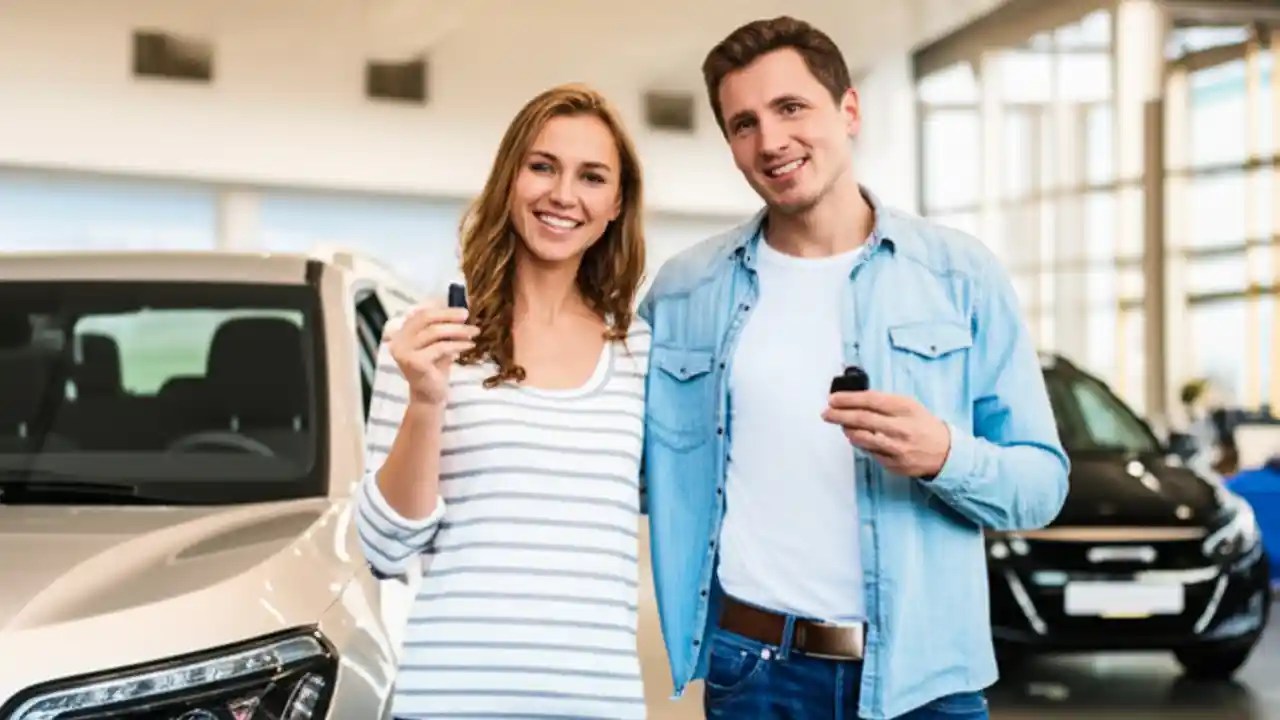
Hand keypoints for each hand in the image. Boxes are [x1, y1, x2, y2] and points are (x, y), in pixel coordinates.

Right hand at [385, 300, 478, 406]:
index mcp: (402, 333)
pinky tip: (469, 345)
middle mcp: (398, 340)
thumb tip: (460, 310)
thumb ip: (443, 328)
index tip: (462, 311)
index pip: (422, 314)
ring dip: (458, 330)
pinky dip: (458, 344)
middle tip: (468, 317)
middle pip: (426, 318)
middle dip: (449, 316)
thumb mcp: (438, 344)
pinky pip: (441, 347)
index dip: (443, 310)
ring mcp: (404, 352)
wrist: (429, 396)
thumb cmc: (434, 369)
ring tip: (474, 332)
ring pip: (435, 332)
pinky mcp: (415, 362)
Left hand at [821, 391, 950, 477]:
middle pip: (862, 419)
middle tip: (826, 413)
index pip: (870, 401)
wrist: (945, 452)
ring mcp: (898, 448)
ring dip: (847, 430)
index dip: (848, 399)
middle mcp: (901, 428)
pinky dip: (860, 444)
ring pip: (862, 438)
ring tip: (841, 425)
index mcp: (905, 408)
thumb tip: (853, 401)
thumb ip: (884, 403)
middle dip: (839, 415)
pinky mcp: (894, 464)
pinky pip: (870, 453)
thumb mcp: (909, 406)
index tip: (833, 399)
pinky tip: (857, 438)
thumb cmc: (922, 425)